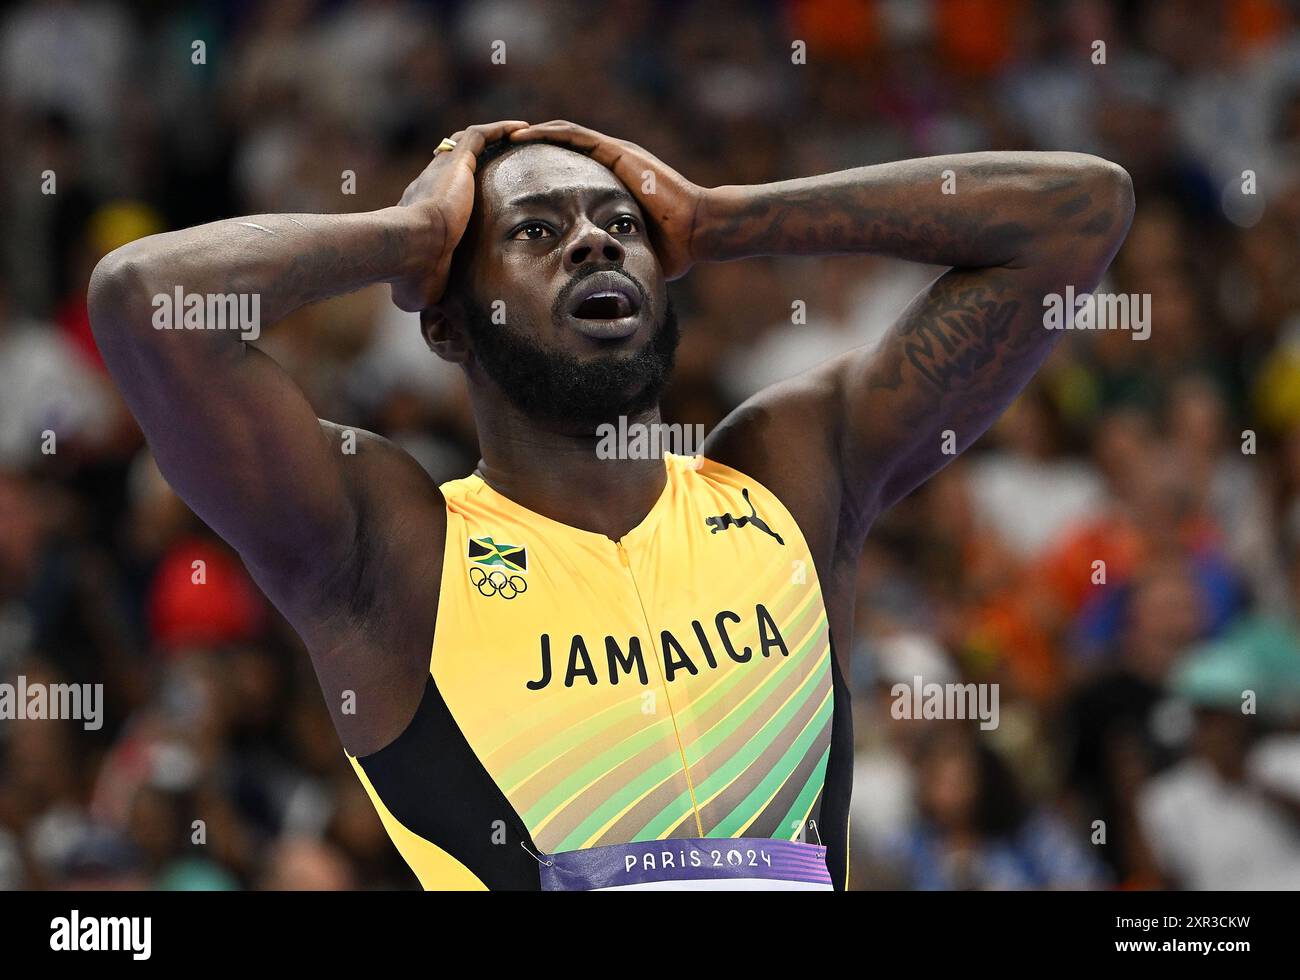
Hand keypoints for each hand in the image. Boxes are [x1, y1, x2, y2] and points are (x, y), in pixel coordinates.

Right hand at [390, 120, 528, 311]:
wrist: (410, 248)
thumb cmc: (411, 274)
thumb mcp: (421, 288)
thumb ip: (428, 291)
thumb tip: (431, 319)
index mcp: (419, 212)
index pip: (438, 198)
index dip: (455, 197)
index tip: (471, 203)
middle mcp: (427, 185)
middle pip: (453, 167)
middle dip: (474, 164)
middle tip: (499, 164)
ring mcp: (441, 171)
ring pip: (467, 144)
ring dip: (491, 139)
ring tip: (517, 138)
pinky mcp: (455, 161)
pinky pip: (480, 135)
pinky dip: (500, 130)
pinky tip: (523, 129)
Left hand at [509, 120, 705, 278]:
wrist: (698, 231)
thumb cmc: (674, 249)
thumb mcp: (631, 252)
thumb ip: (613, 258)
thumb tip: (594, 286)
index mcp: (613, 185)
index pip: (571, 171)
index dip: (544, 171)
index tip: (517, 180)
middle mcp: (613, 164)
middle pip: (564, 147)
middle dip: (534, 148)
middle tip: (503, 153)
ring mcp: (616, 155)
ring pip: (565, 135)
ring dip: (534, 135)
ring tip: (504, 138)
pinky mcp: (618, 152)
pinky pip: (576, 135)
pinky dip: (548, 133)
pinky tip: (523, 135)